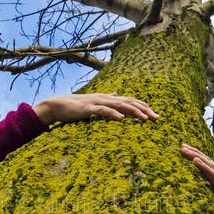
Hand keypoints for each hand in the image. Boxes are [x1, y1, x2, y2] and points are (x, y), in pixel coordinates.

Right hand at [34, 93, 158, 125]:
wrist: (57, 105)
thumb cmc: (76, 106)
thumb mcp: (95, 102)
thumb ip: (107, 99)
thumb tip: (116, 93)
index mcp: (108, 98)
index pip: (130, 101)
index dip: (143, 106)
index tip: (155, 115)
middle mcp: (106, 97)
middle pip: (129, 102)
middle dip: (144, 110)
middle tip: (156, 118)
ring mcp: (97, 102)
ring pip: (120, 105)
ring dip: (134, 112)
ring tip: (145, 119)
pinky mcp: (89, 108)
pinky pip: (103, 111)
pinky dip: (113, 114)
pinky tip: (122, 119)